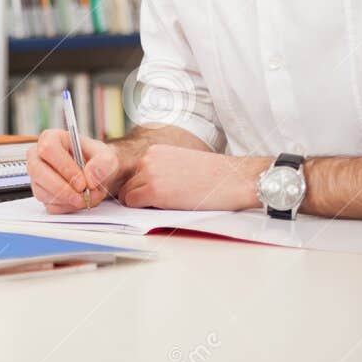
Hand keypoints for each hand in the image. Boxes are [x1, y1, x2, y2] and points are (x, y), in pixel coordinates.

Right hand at [27, 129, 125, 213]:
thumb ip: (103, 163)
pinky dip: (67, 207)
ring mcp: (38, 176)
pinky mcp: (42, 193)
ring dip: (67, 200)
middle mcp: (38, 156)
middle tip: (82, 197)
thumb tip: (90, 176)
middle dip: (62, 188)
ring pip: (42, 191)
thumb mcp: (107, 158)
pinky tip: (79, 201)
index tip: (82, 183)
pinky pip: (49, 205)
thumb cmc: (98, 161)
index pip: (48, 149)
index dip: (64, 167)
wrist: (98, 175)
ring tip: (87, 197)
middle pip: (37, 171)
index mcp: (51, 138)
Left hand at [118, 146, 269, 210]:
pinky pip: (132, 204)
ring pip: (127, 194)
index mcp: (156, 151)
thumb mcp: (181, 164)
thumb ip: (161, 170)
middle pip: (127, 184)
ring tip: (167, 205)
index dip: (141, 187)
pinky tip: (165, 208)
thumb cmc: (214, 176)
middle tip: (161, 203)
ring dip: (141, 203)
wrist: (234, 179)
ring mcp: (148, 174)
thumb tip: (144, 186)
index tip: (155, 195)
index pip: (134, 173)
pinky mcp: (153, 191)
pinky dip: (142, 210)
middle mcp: (148, 159)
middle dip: (139, 195)